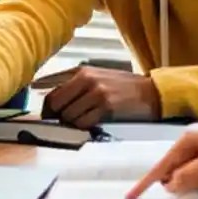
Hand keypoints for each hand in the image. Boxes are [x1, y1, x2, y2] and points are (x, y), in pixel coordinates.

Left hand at [42, 67, 161, 127]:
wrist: (150, 92)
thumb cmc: (122, 86)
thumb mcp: (96, 77)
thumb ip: (74, 86)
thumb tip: (51, 103)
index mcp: (82, 72)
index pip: (52, 91)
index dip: (47, 107)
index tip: (48, 115)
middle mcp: (87, 79)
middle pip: (57, 104)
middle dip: (58, 116)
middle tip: (65, 120)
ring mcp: (97, 93)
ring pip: (69, 115)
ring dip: (73, 122)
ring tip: (84, 119)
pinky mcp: (106, 106)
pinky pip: (83, 122)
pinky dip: (84, 126)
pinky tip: (92, 122)